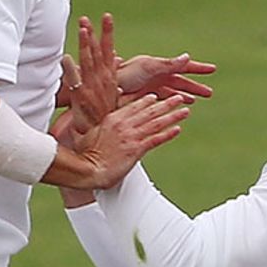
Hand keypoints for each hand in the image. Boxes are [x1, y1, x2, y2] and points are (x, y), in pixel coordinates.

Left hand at [68, 13, 120, 134]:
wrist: (101, 136)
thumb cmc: (104, 116)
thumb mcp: (112, 93)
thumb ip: (112, 73)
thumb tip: (116, 58)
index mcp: (110, 77)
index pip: (109, 50)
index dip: (107, 33)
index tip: (107, 17)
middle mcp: (102, 79)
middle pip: (98, 52)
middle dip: (94, 33)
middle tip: (88, 18)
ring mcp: (92, 87)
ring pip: (88, 61)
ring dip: (85, 45)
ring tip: (82, 29)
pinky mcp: (81, 97)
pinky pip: (74, 81)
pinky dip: (70, 70)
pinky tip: (65, 58)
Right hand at [71, 93, 187, 188]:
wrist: (87, 169)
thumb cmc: (84, 155)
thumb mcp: (86, 134)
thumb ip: (93, 127)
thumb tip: (81, 124)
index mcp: (112, 118)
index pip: (133, 106)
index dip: (147, 101)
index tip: (156, 96)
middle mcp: (124, 125)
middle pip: (149, 111)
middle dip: (166, 103)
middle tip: (178, 98)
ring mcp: (131, 136)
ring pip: (156, 122)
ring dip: (172, 116)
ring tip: (185, 110)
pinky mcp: (136, 150)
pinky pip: (156, 139)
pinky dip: (167, 133)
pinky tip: (177, 129)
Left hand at [117, 50, 215, 100]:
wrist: (105, 89)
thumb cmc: (125, 74)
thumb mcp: (149, 67)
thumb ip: (168, 64)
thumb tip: (187, 58)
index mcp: (160, 66)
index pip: (184, 67)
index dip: (198, 69)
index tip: (212, 70)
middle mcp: (157, 76)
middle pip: (181, 82)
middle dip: (195, 87)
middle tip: (210, 93)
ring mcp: (152, 88)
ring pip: (174, 92)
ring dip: (186, 96)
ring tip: (197, 101)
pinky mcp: (146, 99)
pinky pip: (164, 101)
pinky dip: (173, 104)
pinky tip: (179, 109)